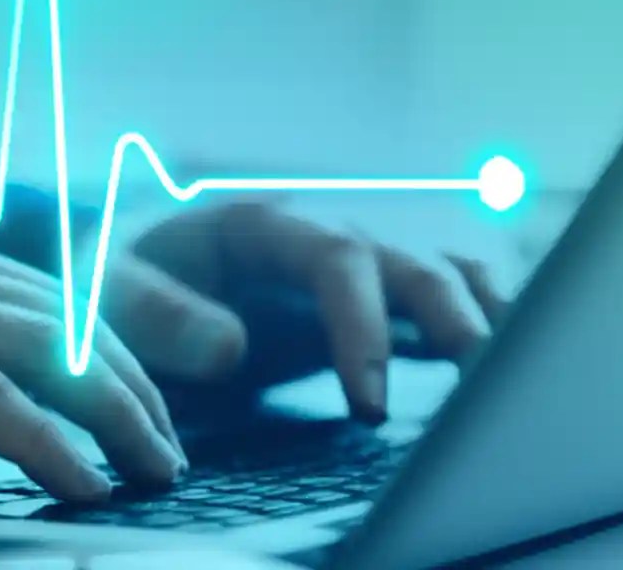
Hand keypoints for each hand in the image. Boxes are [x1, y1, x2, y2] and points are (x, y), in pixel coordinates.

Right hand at [0, 227, 184, 501]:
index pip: (56, 301)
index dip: (114, 356)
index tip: (147, 408)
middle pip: (70, 323)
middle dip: (133, 388)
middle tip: (167, 449)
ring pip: (46, 354)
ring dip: (113, 415)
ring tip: (153, 467)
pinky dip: (44, 440)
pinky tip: (81, 479)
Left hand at [87, 201, 506, 421]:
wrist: (128, 269)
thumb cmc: (116, 279)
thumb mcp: (104, 289)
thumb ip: (154, 313)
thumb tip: (229, 347)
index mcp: (260, 219)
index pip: (335, 255)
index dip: (361, 326)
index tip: (369, 403)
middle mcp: (320, 226)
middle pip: (411, 255)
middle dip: (452, 316)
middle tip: (483, 384)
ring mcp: (351, 254)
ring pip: (444, 262)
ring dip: (486, 309)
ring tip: (518, 367)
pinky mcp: (367, 290)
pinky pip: (444, 289)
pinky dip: (483, 314)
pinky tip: (507, 356)